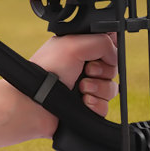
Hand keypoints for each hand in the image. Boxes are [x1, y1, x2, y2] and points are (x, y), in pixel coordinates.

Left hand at [0, 33, 119, 150]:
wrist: (34, 103)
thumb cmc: (46, 71)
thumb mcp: (74, 44)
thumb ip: (102, 42)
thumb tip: (115, 54)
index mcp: (80, 51)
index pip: (107, 47)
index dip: (109, 52)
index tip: (101, 55)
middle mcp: (83, 69)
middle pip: (113, 69)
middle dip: (103, 71)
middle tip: (86, 71)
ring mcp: (86, 89)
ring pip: (111, 88)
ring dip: (99, 88)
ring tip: (81, 90)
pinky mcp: (87, 108)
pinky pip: (106, 107)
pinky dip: (96, 104)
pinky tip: (83, 103)